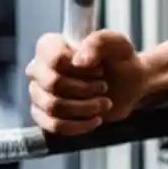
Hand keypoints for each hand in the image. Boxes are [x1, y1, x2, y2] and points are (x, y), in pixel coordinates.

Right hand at [25, 30, 148, 134]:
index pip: (54, 58)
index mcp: (51, 45)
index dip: (80, 69)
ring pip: (52, 106)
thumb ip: (100, 43)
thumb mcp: (118, 44)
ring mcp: (38, 92)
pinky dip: (78, 125)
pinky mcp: (44, 115)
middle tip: (104, 87)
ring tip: (104, 103)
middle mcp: (38, 68)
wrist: (129, 86)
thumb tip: (80, 60)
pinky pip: (53, 125)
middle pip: (52, 84)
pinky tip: (95, 119)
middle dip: (85, 89)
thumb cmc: (120, 61)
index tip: (100, 70)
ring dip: (85, 108)